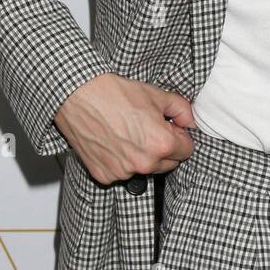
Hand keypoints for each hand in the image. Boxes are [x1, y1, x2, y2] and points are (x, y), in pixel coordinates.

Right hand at [53, 74, 196, 186]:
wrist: (79, 96)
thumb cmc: (115, 94)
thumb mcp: (156, 95)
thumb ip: (182, 110)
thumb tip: (190, 121)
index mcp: (162, 144)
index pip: (187, 150)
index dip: (180, 136)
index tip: (170, 128)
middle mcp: (144, 163)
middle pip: (168, 164)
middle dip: (163, 149)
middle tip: (147, 129)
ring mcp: (123, 172)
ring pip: (144, 169)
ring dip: (141, 156)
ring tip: (126, 133)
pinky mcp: (104, 175)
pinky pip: (121, 172)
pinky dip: (119, 161)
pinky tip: (112, 141)